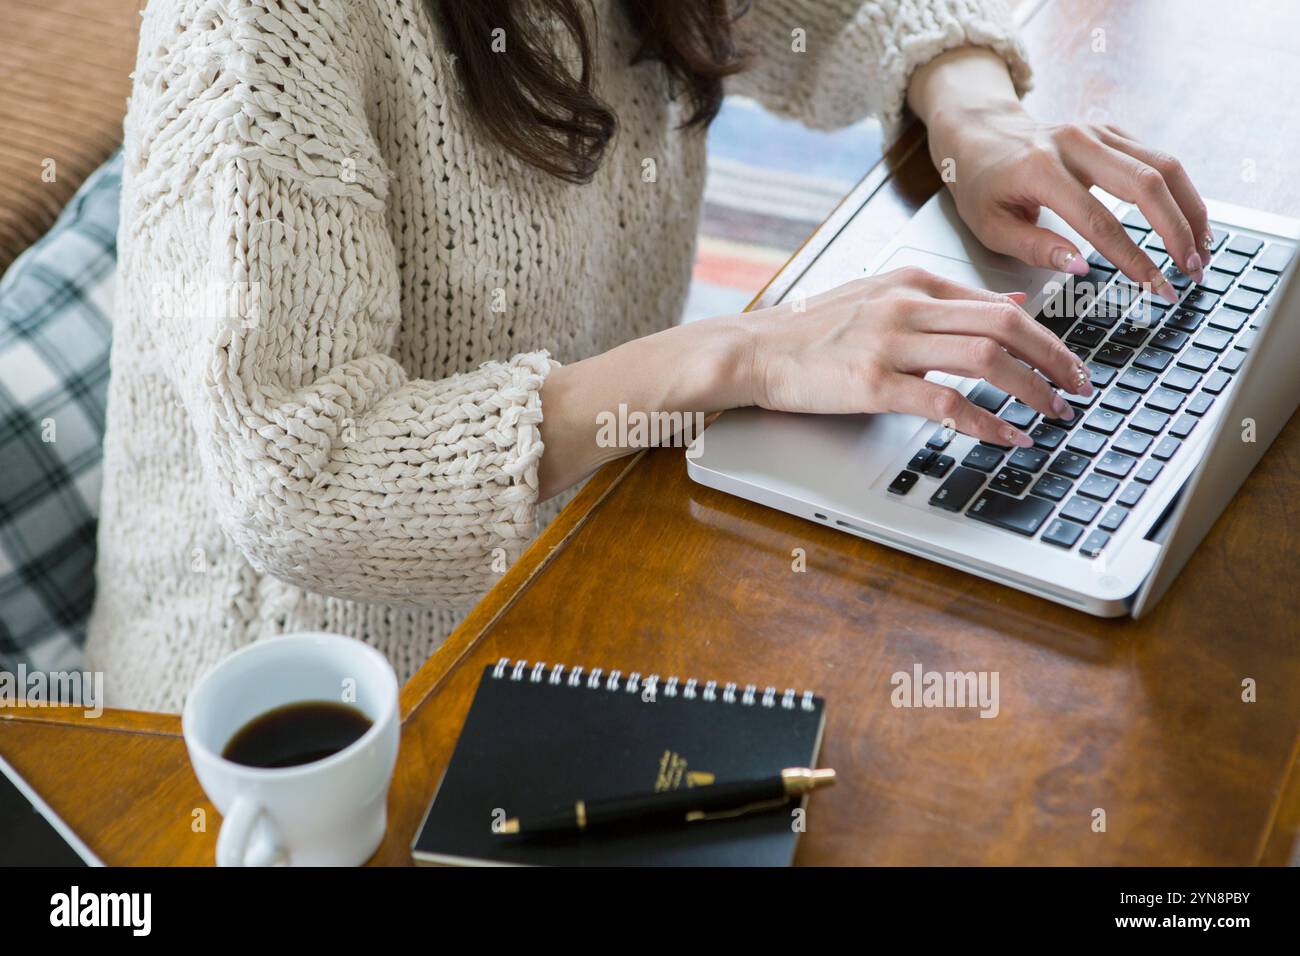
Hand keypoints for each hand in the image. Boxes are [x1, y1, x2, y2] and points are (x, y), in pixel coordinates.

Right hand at [744, 267, 1090, 447]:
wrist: (754, 349)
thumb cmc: (811, 331)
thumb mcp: (881, 297)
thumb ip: (942, 301)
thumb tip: (1009, 302)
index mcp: (912, 283)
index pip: (998, 303)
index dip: (1045, 335)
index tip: (1068, 362)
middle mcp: (907, 307)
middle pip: (1005, 326)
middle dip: (1054, 359)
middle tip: (1080, 386)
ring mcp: (890, 344)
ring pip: (985, 359)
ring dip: (1031, 388)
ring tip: (1054, 412)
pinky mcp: (873, 384)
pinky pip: (945, 402)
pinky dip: (986, 421)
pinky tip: (1007, 436)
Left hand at [909, 48, 1210, 302]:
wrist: (981, 133)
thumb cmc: (982, 185)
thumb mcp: (990, 226)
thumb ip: (1035, 247)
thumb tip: (1081, 267)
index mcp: (1041, 170)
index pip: (1098, 220)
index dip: (1132, 257)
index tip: (1155, 286)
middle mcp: (1076, 143)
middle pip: (1146, 184)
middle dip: (1176, 231)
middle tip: (1192, 270)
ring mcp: (1098, 132)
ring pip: (1164, 165)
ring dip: (1191, 209)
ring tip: (1202, 249)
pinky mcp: (1112, 131)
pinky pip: (1157, 158)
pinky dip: (1180, 191)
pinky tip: (1190, 221)